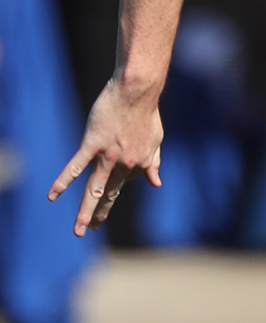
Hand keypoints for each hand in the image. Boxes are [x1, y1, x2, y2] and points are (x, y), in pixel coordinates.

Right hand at [49, 79, 163, 236]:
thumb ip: (153, 162)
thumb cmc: (146, 113)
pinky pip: (75, 167)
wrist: (136, 91)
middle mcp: (124, 164)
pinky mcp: (92, 144)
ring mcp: (107, 155)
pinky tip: (52, 196)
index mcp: (139, 163)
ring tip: (79, 230)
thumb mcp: (156, 140)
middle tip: (91, 229)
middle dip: (100, 213)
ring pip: (94, 189)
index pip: (126, 181)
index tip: (117, 161)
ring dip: (85, 211)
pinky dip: (63, 182)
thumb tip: (156, 183)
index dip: (120, 176)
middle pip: (109, 194)